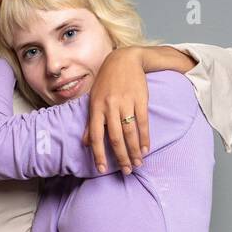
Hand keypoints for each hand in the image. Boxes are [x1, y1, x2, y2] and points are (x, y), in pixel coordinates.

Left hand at [84, 47, 150, 175]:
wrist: (124, 59)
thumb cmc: (106, 82)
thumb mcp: (94, 99)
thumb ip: (91, 122)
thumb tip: (86, 143)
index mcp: (96, 108)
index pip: (96, 136)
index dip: (98, 154)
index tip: (102, 169)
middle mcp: (109, 107)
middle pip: (115, 138)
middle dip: (121, 157)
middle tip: (127, 171)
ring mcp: (125, 102)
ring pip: (129, 132)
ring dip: (134, 151)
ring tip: (137, 164)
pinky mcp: (140, 99)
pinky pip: (142, 122)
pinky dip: (144, 137)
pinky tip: (145, 149)